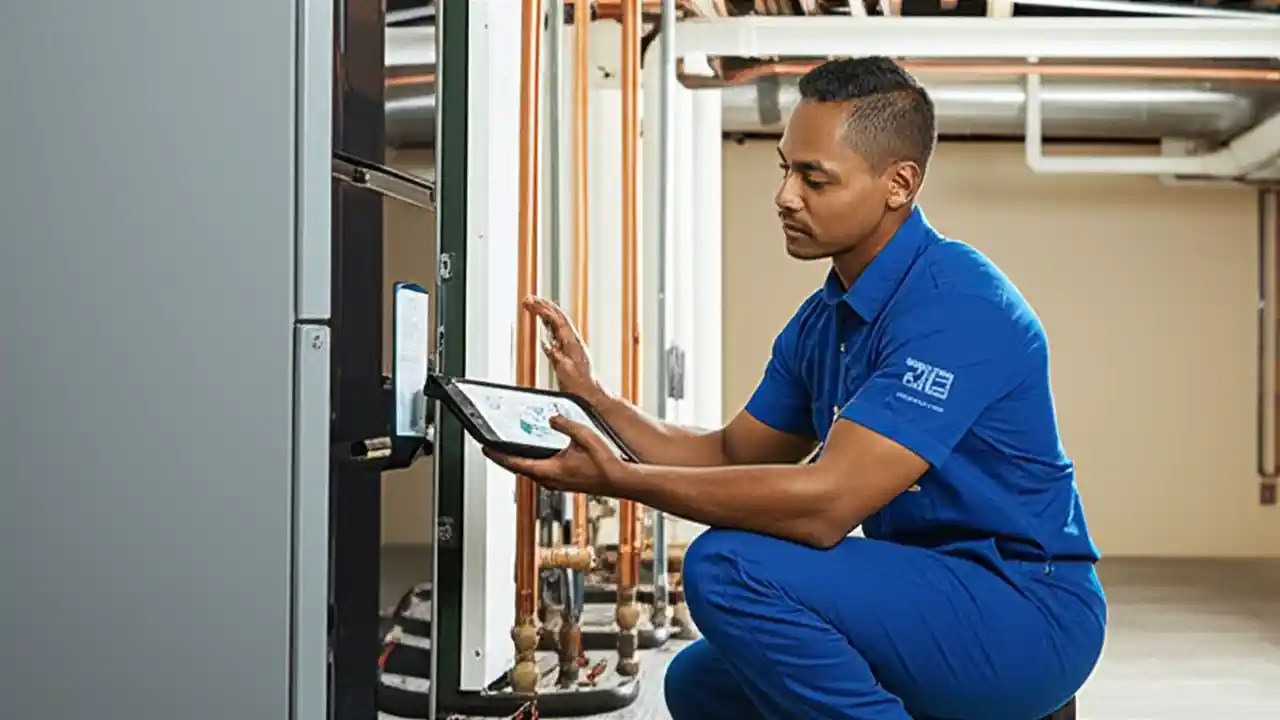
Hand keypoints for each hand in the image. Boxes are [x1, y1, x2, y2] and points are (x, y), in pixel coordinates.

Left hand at [483, 415, 628, 495]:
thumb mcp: (585, 436)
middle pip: (519, 468)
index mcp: (550, 470)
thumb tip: (552, 418)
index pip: (516, 462)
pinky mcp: (564, 482)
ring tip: (509, 450)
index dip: (498, 454)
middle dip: (505, 457)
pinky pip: (541, 473)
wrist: (622, 481)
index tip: (485, 448)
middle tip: (491, 447)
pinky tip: (535, 456)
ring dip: (519, 461)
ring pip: (530, 471)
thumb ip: (566, 425)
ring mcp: (557, 483)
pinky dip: (532, 464)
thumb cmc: (606, 464)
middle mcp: (550, 480)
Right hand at [523, 295, 604, 403]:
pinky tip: (543, 323)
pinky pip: (556, 331)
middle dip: (543, 305)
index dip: (544, 310)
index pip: (557, 320)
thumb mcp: (566, 371)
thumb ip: (557, 357)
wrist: (589, 392)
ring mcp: (570, 343)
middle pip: (557, 316)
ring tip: (533, 303)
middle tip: (528, 298)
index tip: (531, 302)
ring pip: (557, 322)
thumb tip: (547, 345)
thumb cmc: (579, 384)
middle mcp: (572, 340)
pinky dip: (548, 323)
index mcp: (572, 342)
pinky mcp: (567, 349)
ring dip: (545, 311)